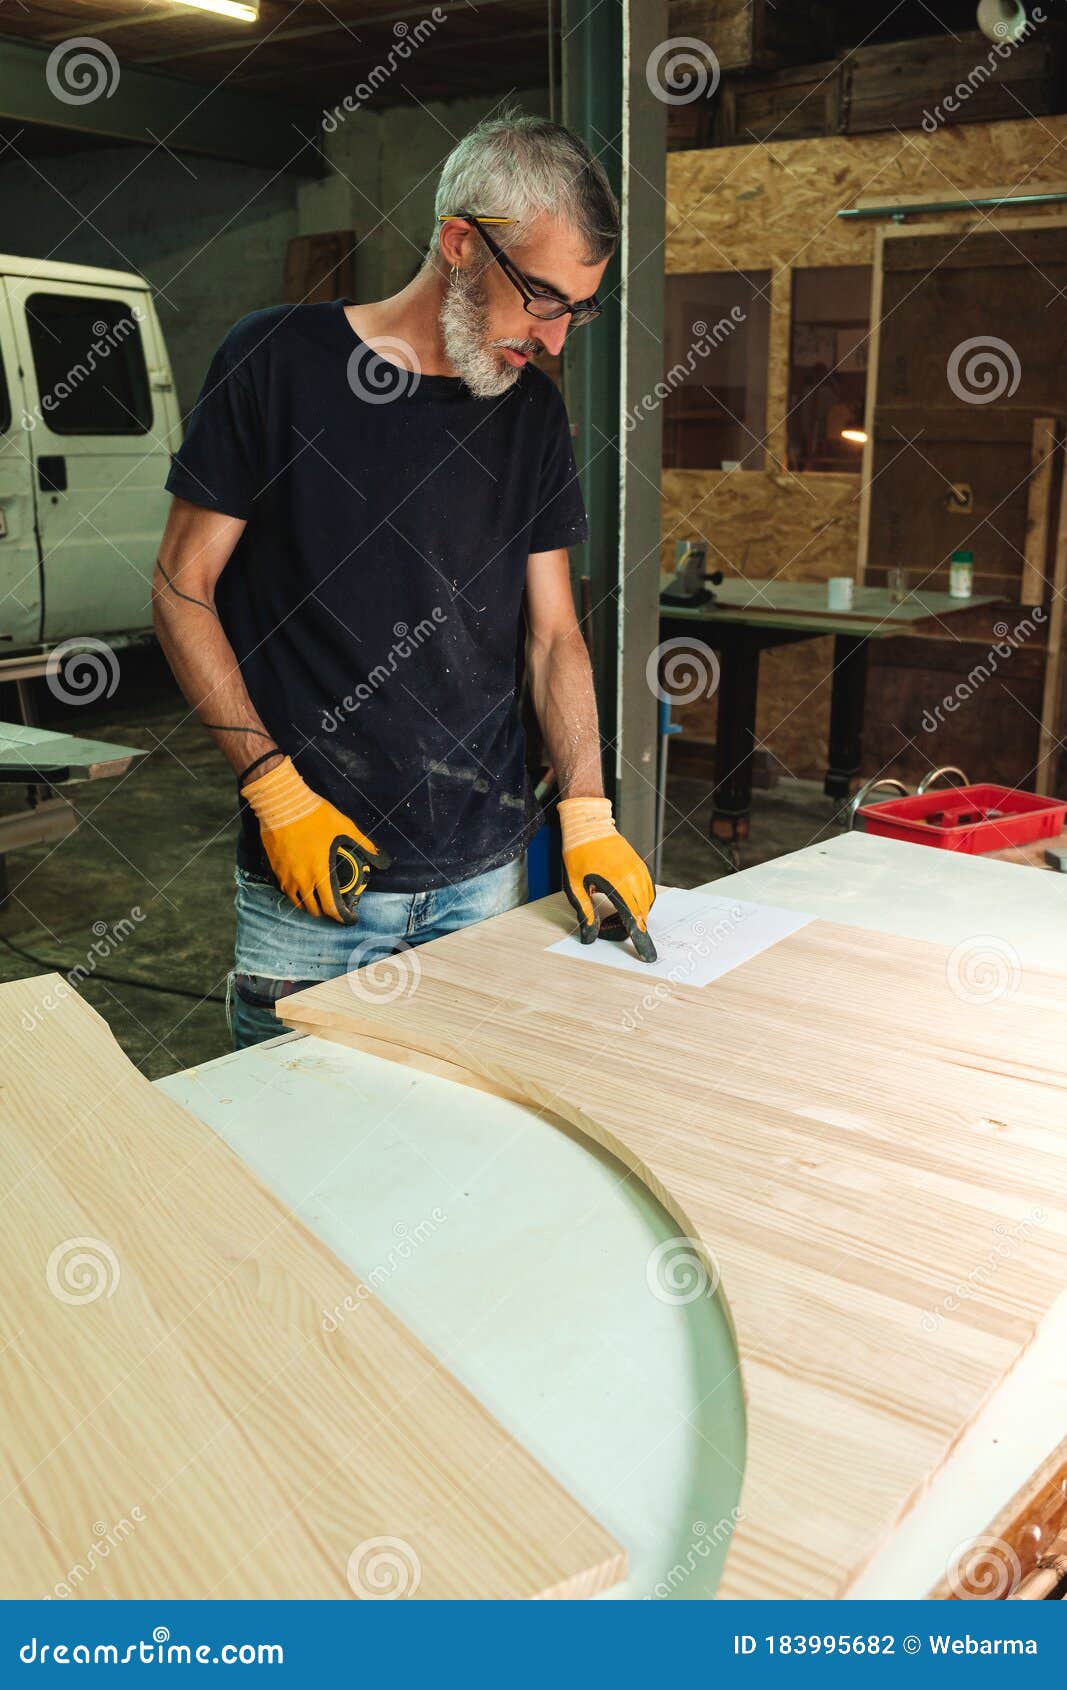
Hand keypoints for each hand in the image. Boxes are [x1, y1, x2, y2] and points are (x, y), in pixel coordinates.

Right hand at [240, 755, 389, 922]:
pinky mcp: (274, 868)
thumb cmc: (314, 815)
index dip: (341, 917)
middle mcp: (301, 879)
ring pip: (296, 901)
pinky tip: (300, 886)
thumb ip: (363, 843)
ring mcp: (285, 875)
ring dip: (308, 904)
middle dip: (324, 912)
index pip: (330, 906)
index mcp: (320, 872)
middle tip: (332, 908)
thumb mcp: (344, 826)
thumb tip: (381, 856)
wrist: (282, 804)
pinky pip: (284, 888)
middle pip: (312, 909)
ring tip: (316, 900)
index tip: (348, 918)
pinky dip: (294, 892)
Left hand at [558, 797, 656, 961]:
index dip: (641, 941)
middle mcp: (634, 879)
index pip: (634, 920)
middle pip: (640, 916)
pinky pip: (647, 893)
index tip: (648, 957)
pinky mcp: (641, 867)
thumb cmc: (577, 852)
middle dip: (624, 928)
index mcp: (618, 885)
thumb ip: (585, 913)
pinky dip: (637, 904)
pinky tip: (619, 903)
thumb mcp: (574, 886)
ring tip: (607, 915)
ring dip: (631, 916)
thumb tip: (590, 937)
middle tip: (601, 928)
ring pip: (645, 906)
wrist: (588, 823)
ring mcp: (640, 872)